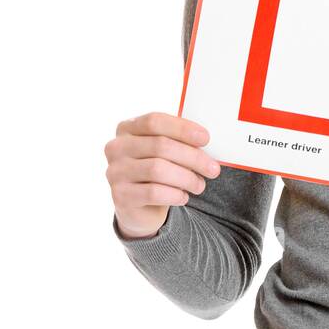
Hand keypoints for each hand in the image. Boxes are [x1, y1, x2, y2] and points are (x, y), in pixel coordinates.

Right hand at [105, 112, 220, 238]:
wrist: (140, 206)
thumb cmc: (158, 171)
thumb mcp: (166, 151)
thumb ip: (179, 141)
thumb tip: (205, 141)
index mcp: (127, 129)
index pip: (154, 121)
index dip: (182, 128)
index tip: (206, 138)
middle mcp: (116, 148)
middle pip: (160, 146)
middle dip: (193, 157)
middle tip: (213, 169)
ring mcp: (115, 172)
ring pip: (158, 170)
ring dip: (186, 178)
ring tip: (199, 185)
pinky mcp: (120, 196)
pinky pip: (153, 193)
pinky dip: (175, 194)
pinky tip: (183, 197)